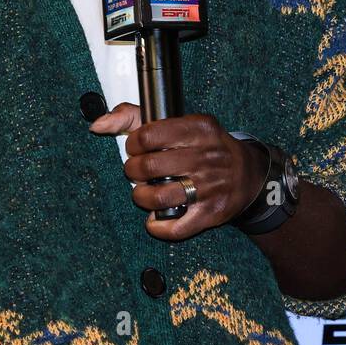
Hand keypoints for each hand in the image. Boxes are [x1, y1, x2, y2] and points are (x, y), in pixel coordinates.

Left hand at [89, 104, 266, 240]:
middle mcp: (207, 156)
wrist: (248, 175)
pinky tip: (154, 219)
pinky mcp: (211, 213)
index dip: (133, 145)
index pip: (149, 135)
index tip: (135, 149)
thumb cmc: (203, 147)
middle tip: (136, 172)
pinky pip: (176, 228)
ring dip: (141, 197)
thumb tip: (97, 124)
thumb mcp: (179, 123)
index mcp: (199, 128)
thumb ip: (134, 116)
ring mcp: (210, 186)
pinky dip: (157, 226)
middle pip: (150, 167)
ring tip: (143, 193)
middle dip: (133, 171)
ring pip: (159, 197)